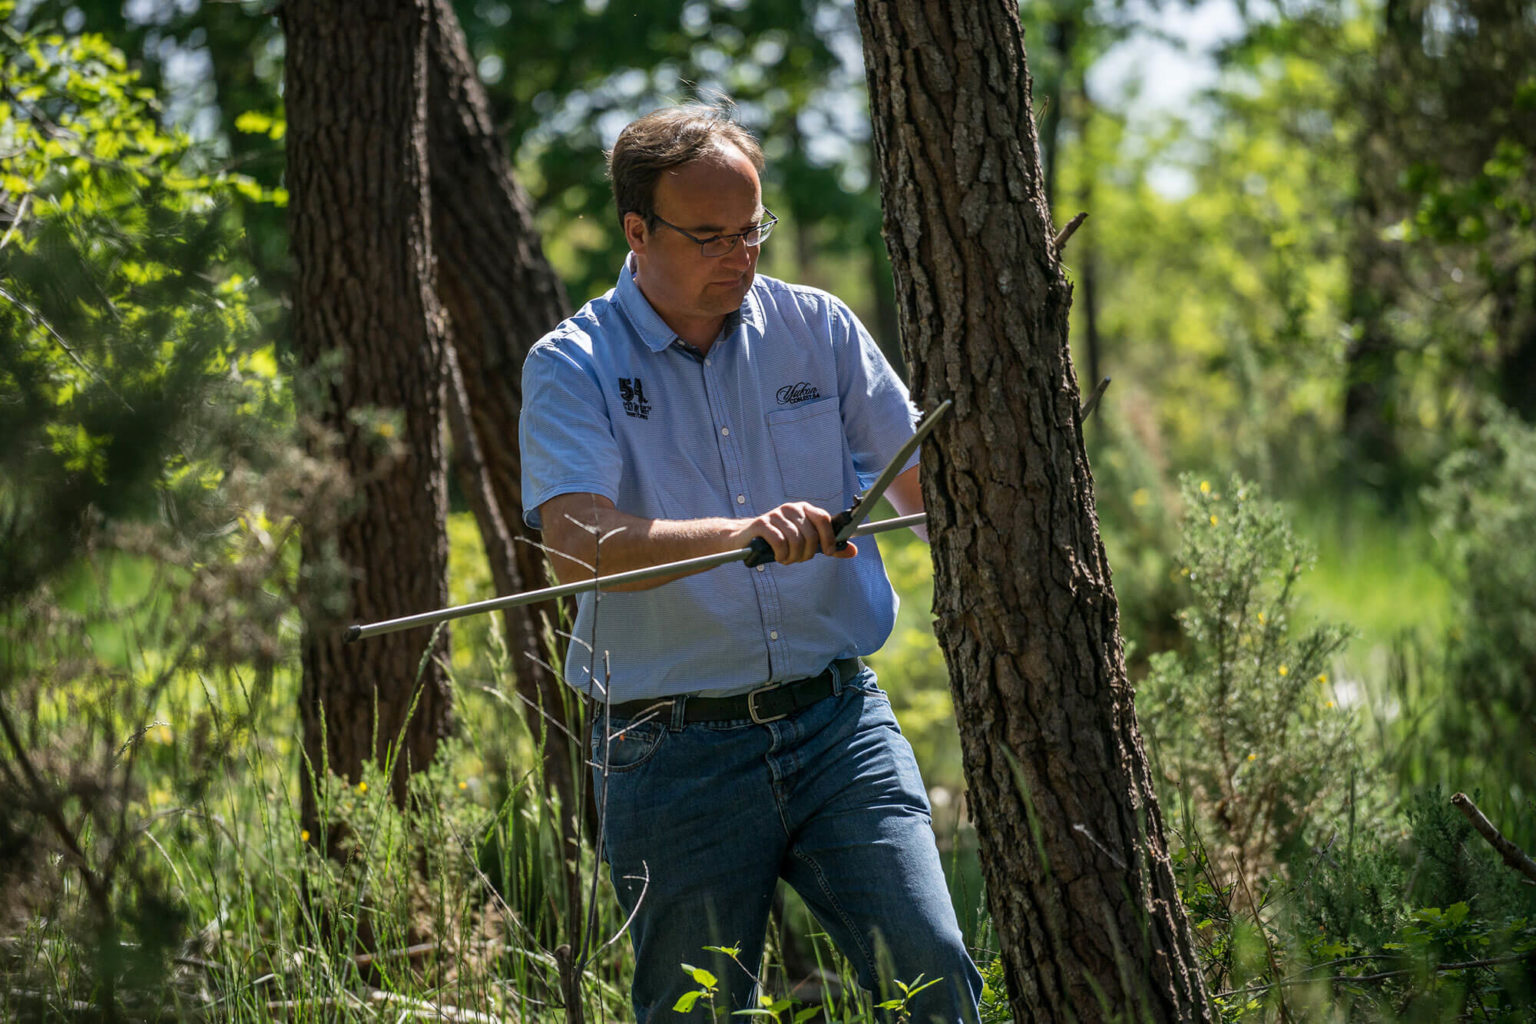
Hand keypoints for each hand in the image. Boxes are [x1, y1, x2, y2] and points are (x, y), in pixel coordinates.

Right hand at [733, 501, 857, 564]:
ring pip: (795, 541)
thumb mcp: (807, 543)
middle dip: (807, 553)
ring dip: (793, 557)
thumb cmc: (781, 540)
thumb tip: (853, 551)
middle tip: (799, 559)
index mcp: (805, 509)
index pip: (824, 519)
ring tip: (787, 559)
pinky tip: (778, 557)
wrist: (746, 538)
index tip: (829, 552)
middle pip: (810, 535)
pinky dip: (781, 555)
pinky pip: (779, 542)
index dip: (829, 538)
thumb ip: (829, 546)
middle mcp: (791, 508)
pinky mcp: (761, 523)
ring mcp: (775, 514)